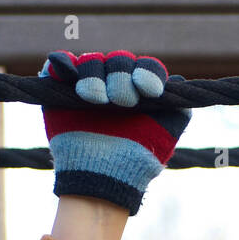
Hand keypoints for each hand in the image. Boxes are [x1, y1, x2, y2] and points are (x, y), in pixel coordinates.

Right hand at [38, 50, 190, 215]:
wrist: (104, 179)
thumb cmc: (138, 160)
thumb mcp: (166, 135)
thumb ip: (179, 108)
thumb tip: (181, 81)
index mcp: (138, 90)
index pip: (145, 66)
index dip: (147, 73)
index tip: (148, 90)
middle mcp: (113, 83)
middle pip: (118, 60)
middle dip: (121, 77)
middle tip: (123, 101)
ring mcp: (86, 85)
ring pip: (90, 61)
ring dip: (95, 76)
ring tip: (99, 101)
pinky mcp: (59, 91)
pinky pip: (58, 64)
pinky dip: (62, 62)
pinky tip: (69, 74)